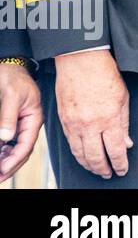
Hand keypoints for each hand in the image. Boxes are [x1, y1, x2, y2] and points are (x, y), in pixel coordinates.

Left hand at [0, 63, 41, 182]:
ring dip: (5, 160)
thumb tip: (6, 137)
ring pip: (14, 149)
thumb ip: (8, 117)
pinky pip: (8, 142)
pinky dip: (3, 151)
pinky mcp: (12, 123)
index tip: (3, 170)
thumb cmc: (13, 77)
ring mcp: (20, 124)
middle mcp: (28, 124)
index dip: (15, 160)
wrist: (10, 67)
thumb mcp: (11, 96)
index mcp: (34, 118)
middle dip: (10, 166)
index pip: (27, 145)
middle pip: (22, 151)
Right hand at [53, 50, 130, 178]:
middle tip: (109, 173)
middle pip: (95, 157)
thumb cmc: (104, 74)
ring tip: (96, 169)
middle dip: (103, 169)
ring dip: (89, 165)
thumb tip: (126, 142)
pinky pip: (70, 143)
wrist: (81, 60)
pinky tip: (82, 156)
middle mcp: (90, 124)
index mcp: (109, 118)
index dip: (120, 163)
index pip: (115, 150)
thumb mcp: (123, 98)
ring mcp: (74, 123)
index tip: (122, 169)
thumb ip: (124, 123)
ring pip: (80, 153)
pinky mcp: (63, 120)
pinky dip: (77, 153)